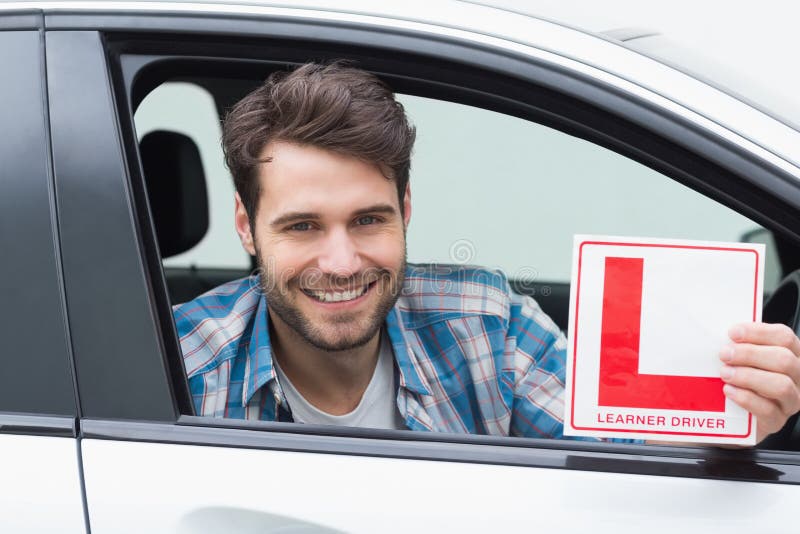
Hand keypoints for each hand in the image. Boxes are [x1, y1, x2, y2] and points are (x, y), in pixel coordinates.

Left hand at [720, 322, 799, 443]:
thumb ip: (738, 346)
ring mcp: (791, 401)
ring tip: (725, 373)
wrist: (733, 414)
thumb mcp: (741, 359)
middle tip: (724, 354)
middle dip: (750, 354)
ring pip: (781, 385)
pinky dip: (746, 398)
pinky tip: (729, 391)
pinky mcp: (777, 421)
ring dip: (748, 376)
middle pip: (784, 360)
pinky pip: (768, 410)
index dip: (759, 332)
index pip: (784, 337)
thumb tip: (723, 336)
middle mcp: (797, 377)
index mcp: (792, 355)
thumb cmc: (738, 378)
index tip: (733, 333)